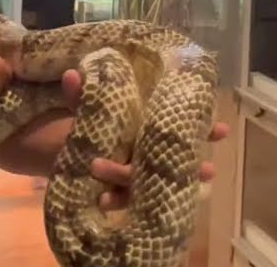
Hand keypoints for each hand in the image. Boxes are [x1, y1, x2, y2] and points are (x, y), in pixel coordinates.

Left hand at [60, 69, 229, 210]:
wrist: (53, 151)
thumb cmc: (79, 126)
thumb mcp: (82, 108)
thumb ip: (80, 95)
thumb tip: (72, 74)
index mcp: (143, 130)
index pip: (178, 129)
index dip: (203, 130)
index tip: (223, 130)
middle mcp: (142, 153)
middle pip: (173, 158)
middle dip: (194, 164)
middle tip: (211, 168)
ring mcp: (130, 174)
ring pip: (152, 181)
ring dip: (159, 185)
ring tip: (169, 189)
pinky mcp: (110, 191)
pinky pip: (121, 198)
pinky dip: (115, 199)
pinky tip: (106, 201)